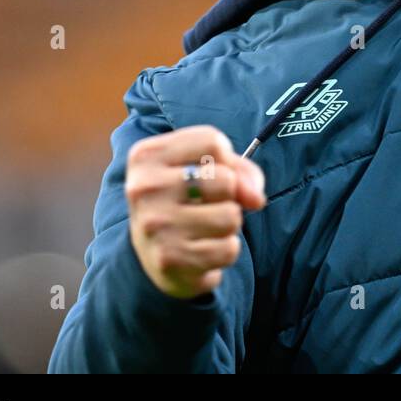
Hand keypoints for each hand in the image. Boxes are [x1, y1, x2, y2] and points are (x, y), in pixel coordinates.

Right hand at [125, 124, 265, 299]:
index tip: (208, 173)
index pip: (212, 141)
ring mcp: (155, 225)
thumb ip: (239, 170)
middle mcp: (145, 188)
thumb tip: (255, 198)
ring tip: (205, 228)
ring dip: (229, 225)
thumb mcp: (209, 170)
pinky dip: (224, 251)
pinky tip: (202, 250)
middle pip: (225, 179)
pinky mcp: (170, 260)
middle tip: (206, 206)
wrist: (158, 256)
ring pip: (231, 216)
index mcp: (147, 156)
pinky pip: (228, 249)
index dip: (225, 160)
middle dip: (229, 195)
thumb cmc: (187, 201)